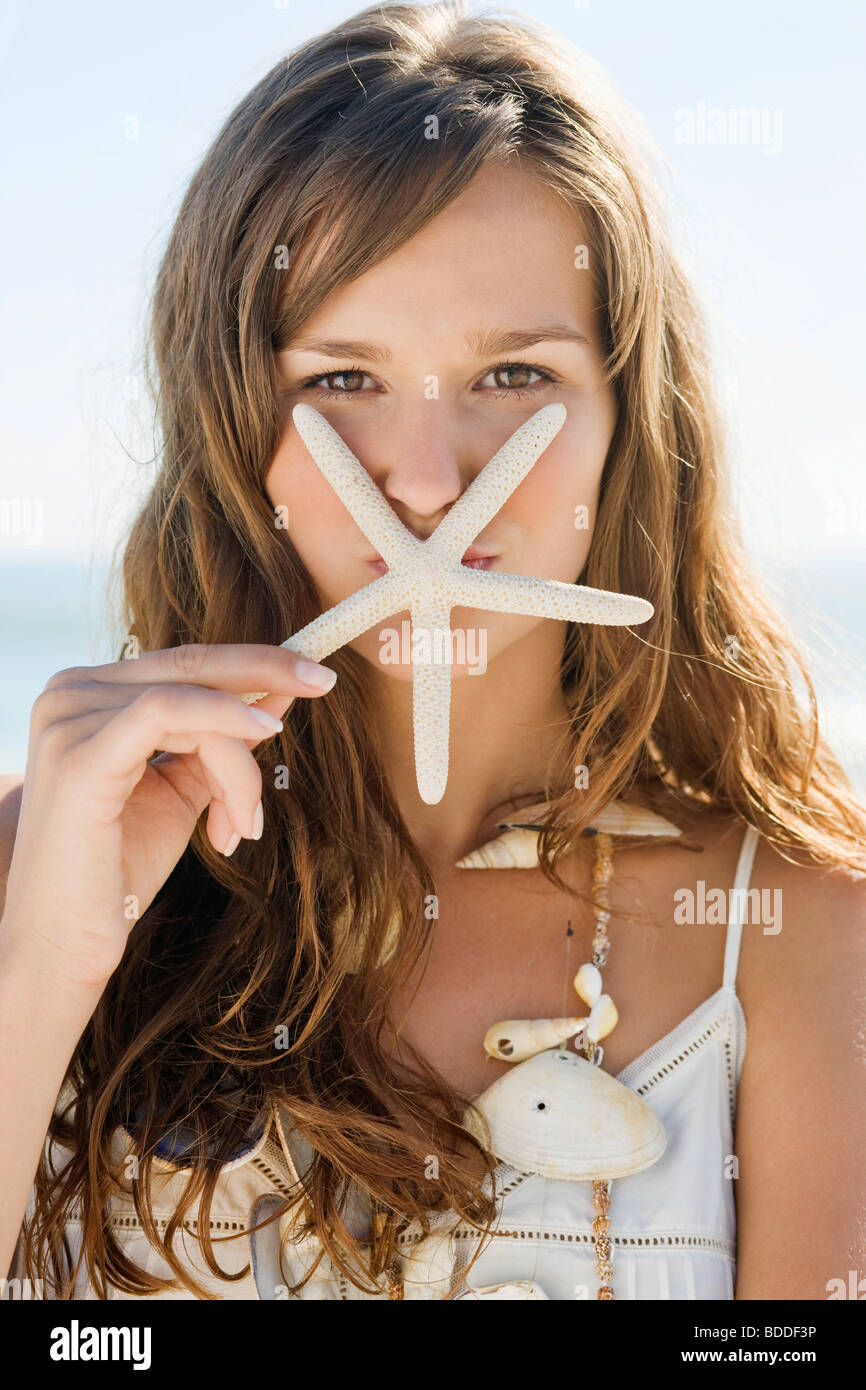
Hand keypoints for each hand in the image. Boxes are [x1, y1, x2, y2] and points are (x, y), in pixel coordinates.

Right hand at [0, 643, 336, 991]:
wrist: (68, 942)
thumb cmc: (120, 871)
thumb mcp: (185, 788)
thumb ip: (223, 739)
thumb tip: (279, 695)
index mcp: (87, 696)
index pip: (182, 663)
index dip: (251, 661)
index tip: (312, 675)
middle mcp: (69, 693)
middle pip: (188, 663)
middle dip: (266, 670)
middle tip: (322, 681)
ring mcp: (68, 720)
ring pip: (192, 701)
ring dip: (239, 762)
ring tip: (245, 822)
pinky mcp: (79, 754)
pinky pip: (167, 712)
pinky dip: (222, 728)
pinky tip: (254, 750)